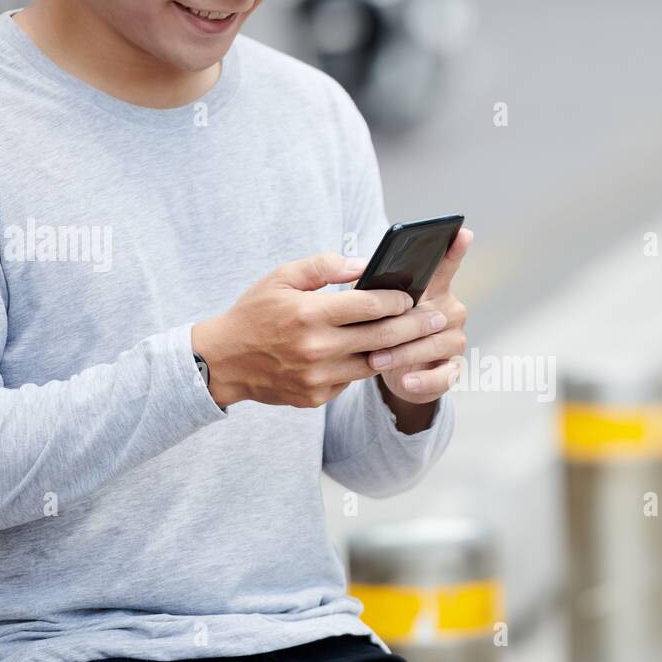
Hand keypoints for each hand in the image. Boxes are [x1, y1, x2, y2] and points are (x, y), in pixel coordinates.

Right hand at [191, 252, 447, 408]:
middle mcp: (316, 348)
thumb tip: (365, 264)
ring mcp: (317, 377)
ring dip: (397, 351)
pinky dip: (364, 366)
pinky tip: (377, 355)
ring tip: (417, 339)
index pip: (368, 306)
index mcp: (308, 314)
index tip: (413, 295)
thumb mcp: (282, 277)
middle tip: (439, 319)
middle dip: (415, 327)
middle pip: (381, 338)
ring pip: (372, 364)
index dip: (396, 300)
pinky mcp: (316, 397)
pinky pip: (352, 381)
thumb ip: (325, 266)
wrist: (223, 362)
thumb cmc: (255, 312)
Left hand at [366, 227, 471, 404]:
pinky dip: (424, 380)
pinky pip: (444, 375)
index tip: (463, 232)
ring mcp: (454, 341)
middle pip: (433, 313)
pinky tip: (406, 381)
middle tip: (373, 336)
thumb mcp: (372, 308)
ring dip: (405, 353)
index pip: (446, 265)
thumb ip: (370, 289)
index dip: (455, 250)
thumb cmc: (382, 330)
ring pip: (436, 343)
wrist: (391, 373)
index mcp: (433, 290)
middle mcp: (450, 311)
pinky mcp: (451, 370)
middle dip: (402, 325)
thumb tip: (360, 272)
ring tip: (377, 360)